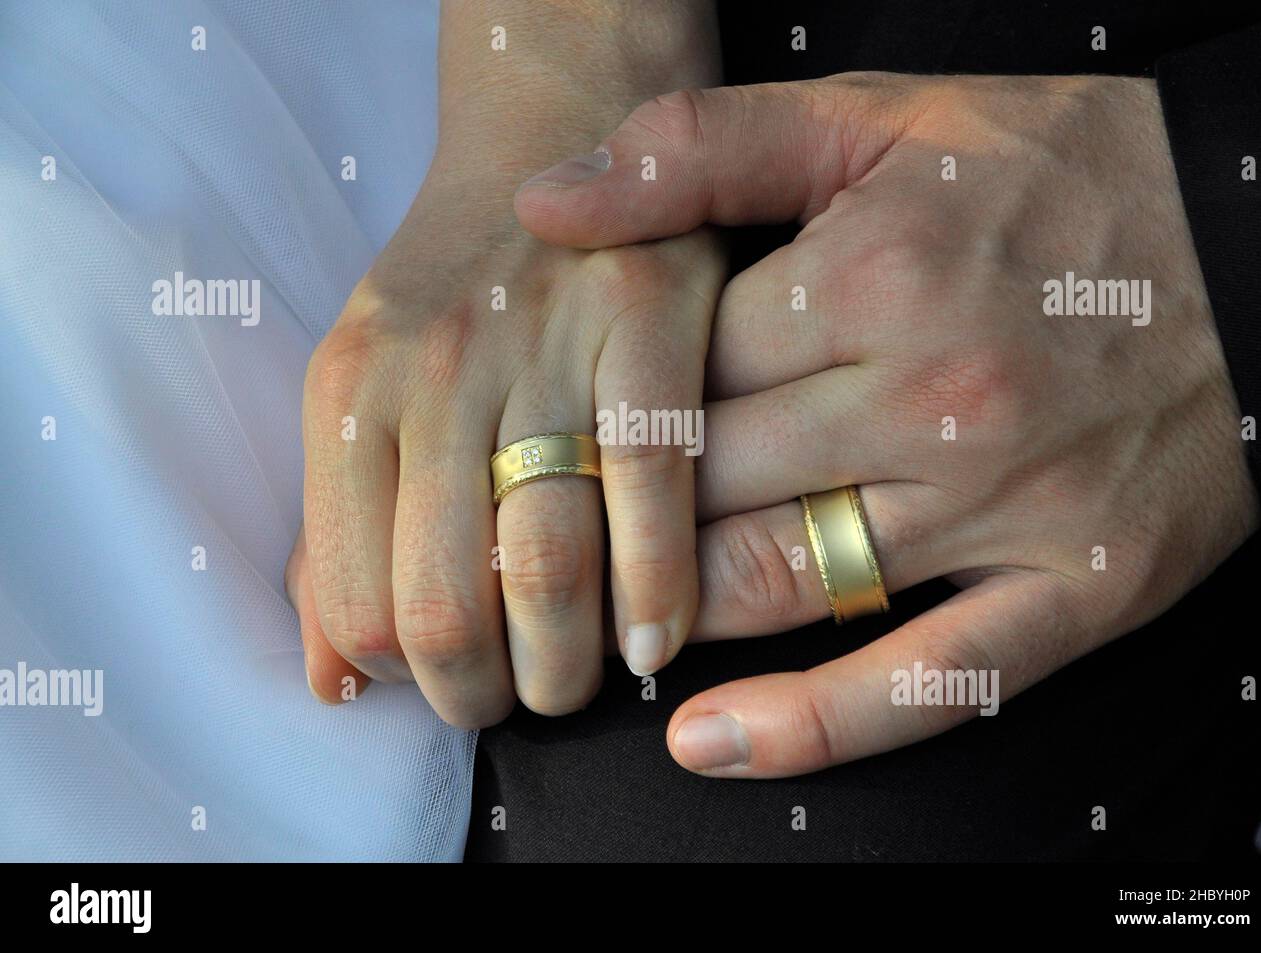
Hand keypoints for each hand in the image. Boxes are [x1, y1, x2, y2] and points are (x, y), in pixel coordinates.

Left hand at [285, 0, 726, 724]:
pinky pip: (651, 490)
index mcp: (349, 394)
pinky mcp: (645, 324)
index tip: (447, 680)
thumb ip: (334, 534)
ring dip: (568, 661)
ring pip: (547, 562)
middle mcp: (432, 370)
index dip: (404, 674)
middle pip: (446, 601)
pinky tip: (656, 636)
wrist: (549, 138)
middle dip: (485, 692)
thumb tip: (332, 679)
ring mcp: (542, 346)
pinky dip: (657, 589)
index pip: (356, 599)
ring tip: (581, 677)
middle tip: (518, 696)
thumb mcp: (363, 392)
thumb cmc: (456, 292)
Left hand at [516, 73, 1259, 774]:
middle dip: (617, 515)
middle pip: (707, 485)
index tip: (558, 438)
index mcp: (869, 279)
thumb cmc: (1061, 172)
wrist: (1259, 232)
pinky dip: (816, 724)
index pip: (667, 377)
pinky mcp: (1076, 589)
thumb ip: (702, 146)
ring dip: (675, 606)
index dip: (593, 415)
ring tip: (604, 620)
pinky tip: (711, 741)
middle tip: (554, 537)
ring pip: (781, 580)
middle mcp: (931, 400)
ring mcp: (1006, 507)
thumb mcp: (880, 117)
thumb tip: (546, 200)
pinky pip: (932, 682)